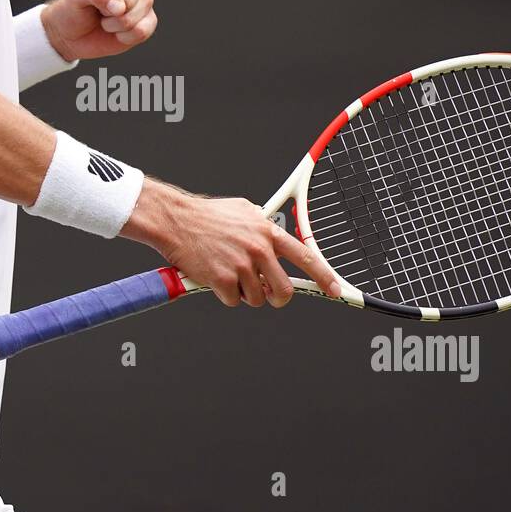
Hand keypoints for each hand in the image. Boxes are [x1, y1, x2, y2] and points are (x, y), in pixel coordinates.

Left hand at [41, 0, 156, 61]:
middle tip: (99, 11)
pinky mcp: (148, 22)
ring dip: (115, 25)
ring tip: (106, 22)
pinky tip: (117, 33)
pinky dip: (125, 37)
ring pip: (136, 14)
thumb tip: (121, 6)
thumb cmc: (74, 10)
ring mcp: (143, 1)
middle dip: (110, 10)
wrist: (72, 37)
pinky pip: (142, 31)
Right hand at [159, 193, 342, 307]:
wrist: (175, 220)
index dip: (324, 276)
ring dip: (244, 293)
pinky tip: (214, 277)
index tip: (335, 290)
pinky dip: (224, 294)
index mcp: (267, 231)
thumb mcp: (242, 210)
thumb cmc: (204, 215)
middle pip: (284, 290)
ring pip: (256, 298)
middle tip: (267, 293)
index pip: (305, 257)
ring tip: (228, 274)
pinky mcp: (223, 280)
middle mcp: (259, 249)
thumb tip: (272, 232)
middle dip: (278, 298)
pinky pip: (233, 301)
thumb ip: (261, 225)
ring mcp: (241, 266)